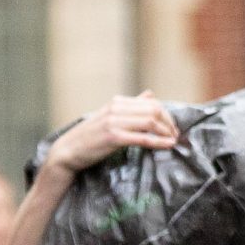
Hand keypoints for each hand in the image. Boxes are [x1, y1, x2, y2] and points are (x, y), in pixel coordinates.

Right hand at [45, 92, 177, 175]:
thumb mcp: (111, 116)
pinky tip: (167, 146)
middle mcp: (116, 108)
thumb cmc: (91, 136)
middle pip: (155, 110)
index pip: (152, 103)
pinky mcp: (113, 137)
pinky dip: (159, 142)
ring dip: (166, 132)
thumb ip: (132, 106)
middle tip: (175, 136)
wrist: (68, 150)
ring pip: (151, 121)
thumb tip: (151, 94)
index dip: (167, 115)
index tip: (173, 128)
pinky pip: (143, 138)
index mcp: (117, 102)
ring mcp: (114, 121)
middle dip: (169, 123)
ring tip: (173, 141)